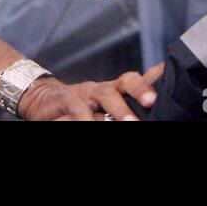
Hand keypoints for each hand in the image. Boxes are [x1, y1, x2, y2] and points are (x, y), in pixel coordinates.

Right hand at [17, 65, 158, 120]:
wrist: (43, 101)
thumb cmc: (81, 107)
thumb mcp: (105, 106)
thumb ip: (127, 102)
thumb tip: (154, 98)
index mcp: (116, 90)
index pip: (138, 82)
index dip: (151, 82)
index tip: (163, 92)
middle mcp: (103, 88)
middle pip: (126, 82)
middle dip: (140, 90)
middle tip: (151, 103)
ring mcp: (85, 93)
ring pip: (105, 95)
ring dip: (118, 109)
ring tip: (130, 122)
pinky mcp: (67, 100)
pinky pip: (79, 109)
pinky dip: (87, 119)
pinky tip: (91, 124)